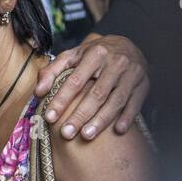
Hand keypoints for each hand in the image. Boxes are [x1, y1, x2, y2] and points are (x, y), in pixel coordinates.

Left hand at [34, 34, 148, 138]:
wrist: (128, 45)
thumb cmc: (95, 54)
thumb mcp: (73, 55)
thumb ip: (52, 71)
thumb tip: (38, 91)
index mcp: (94, 54)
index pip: (75, 80)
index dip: (62, 99)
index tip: (49, 117)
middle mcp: (115, 63)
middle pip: (96, 93)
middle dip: (80, 115)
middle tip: (66, 133)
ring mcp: (131, 74)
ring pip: (116, 100)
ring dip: (101, 120)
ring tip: (86, 135)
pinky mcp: (143, 84)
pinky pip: (135, 103)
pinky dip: (127, 117)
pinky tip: (118, 131)